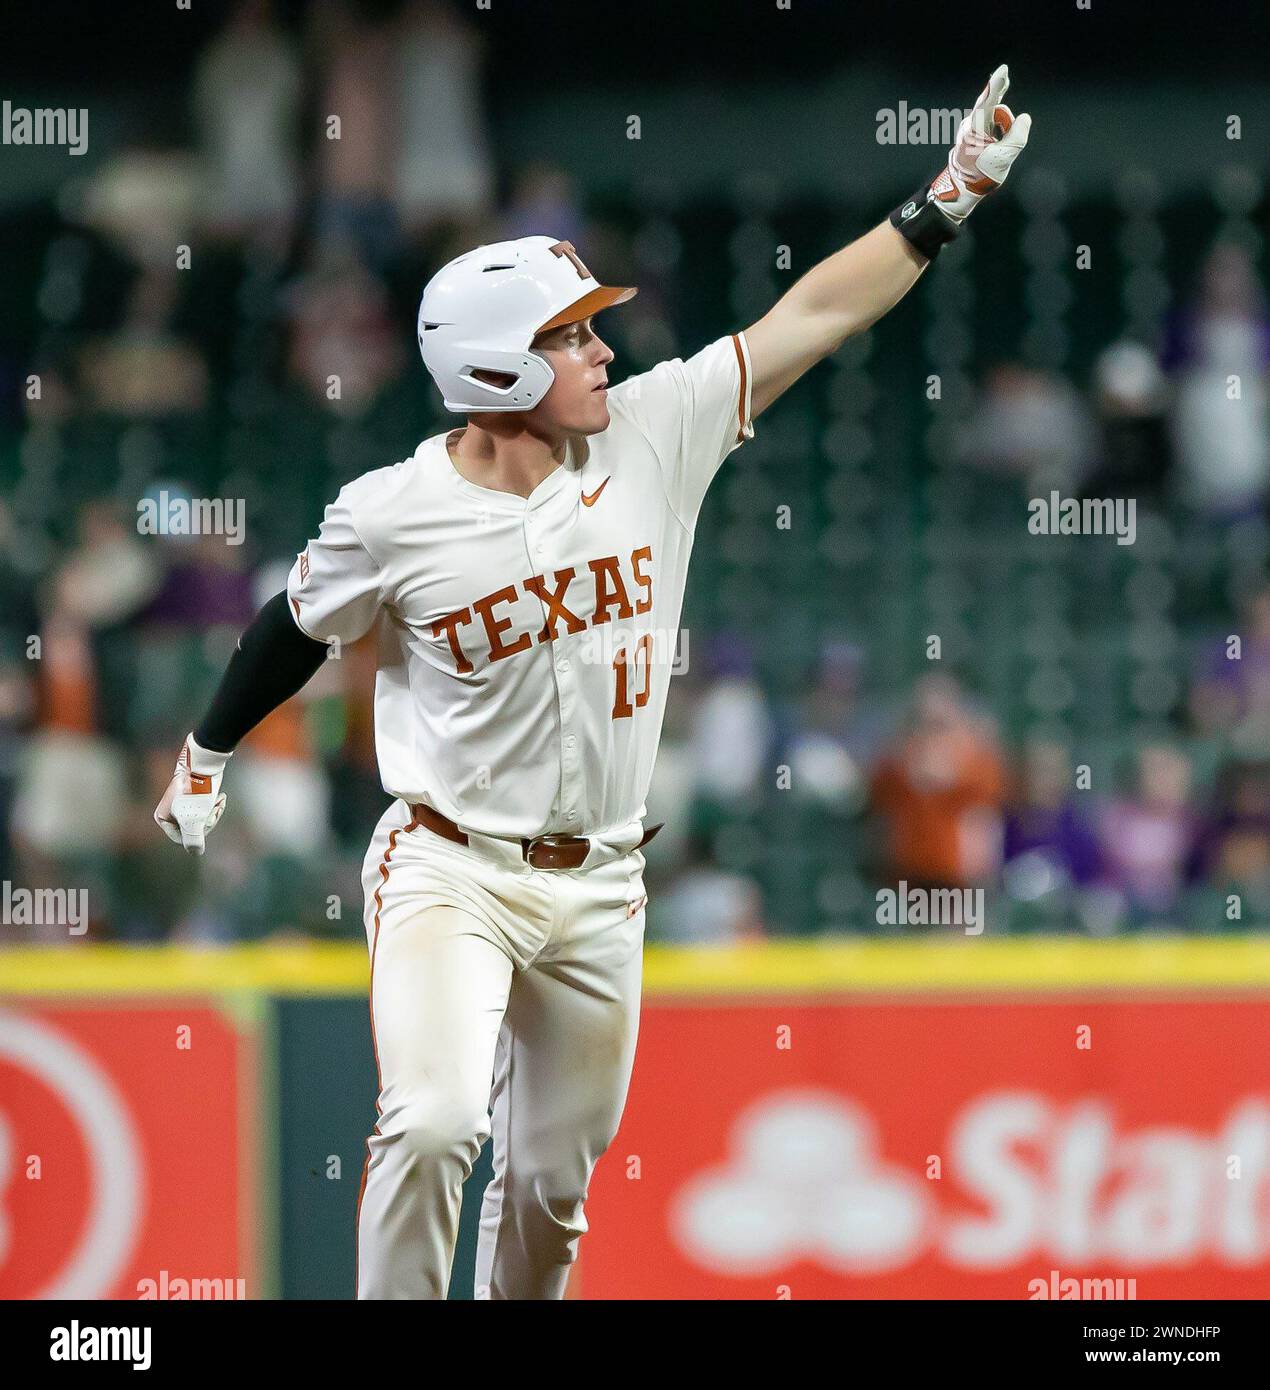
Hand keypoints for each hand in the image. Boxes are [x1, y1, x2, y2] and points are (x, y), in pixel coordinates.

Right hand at [153, 734, 230, 854]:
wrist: (205, 765)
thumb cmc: (196, 792)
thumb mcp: (194, 820)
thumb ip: (193, 839)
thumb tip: (196, 852)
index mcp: (163, 818)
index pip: (183, 839)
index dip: (198, 834)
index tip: (205, 820)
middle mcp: (170, 812)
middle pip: (194, 830)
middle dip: (208, 821)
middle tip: (214, 807)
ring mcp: (182, 805)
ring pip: (202, 820)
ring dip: (214, 812)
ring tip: (219, 800)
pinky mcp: (194, 798)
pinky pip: (206, 810)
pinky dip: (215, 805)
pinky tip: (221, 798)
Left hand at [930, 64, 1031, 222]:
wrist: (963, 189)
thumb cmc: (981, 174)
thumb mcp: (1005, 156)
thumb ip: (1019, 135)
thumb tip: (1023, 119)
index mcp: (974, 128)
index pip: (988, 101)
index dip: (997, 85)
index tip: (1003, 70)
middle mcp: (970, 122)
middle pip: (999, 112)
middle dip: (1005, 126)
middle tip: (997, 142)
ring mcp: (971, 125)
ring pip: (998, 119)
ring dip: (1003, 133)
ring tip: (993, 152)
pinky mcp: (974, 130)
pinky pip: (994, 126)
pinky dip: (998, 135)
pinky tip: (992, 148)